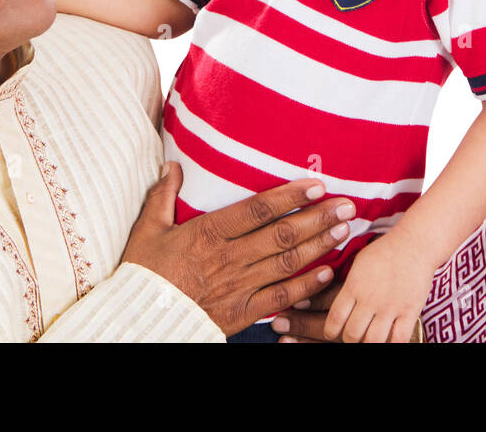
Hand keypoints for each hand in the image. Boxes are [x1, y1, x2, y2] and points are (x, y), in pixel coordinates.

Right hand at [120, 162, 355, 334]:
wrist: (138, 321)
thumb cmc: (143, 273)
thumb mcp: (147, 230)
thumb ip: (163, 196)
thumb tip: (172, 165)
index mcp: (207, 233)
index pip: (257, 210)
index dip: (290, 196)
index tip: (316, 185)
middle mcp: (228, 258)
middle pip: (282, 234)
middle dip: (318, 218)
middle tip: (347, 205)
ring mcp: (238, 287)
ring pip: (287, 262)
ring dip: (320, 246)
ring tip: (344, 230)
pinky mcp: (241, 312)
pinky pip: (280, 298)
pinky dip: (306, 286)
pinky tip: (327, 272)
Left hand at [323, 234, 435, 341]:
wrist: (414, 243)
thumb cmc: (384, 252)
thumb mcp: (358, 263)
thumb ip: (348, 285)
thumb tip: (334, 301)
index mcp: (354, 286)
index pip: (335, 319)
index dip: (330, 332)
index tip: (332, 334)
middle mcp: (370, 299)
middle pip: (352, 334)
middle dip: (350, 340)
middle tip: (354, 336)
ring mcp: (390, 306)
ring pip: (373, 341)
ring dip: (369, 344)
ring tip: (371, 339)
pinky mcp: (410, 311)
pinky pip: (399, 339)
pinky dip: (393, 344)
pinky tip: (390, 341)